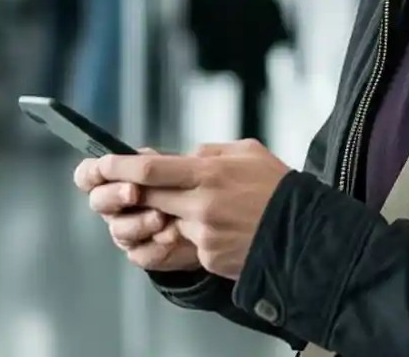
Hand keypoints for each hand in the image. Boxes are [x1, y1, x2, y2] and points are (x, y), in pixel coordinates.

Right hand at [74, 150, 199, 271]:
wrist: (213, 223)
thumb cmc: (190, 187)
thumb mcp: (176, 165)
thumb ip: (154, 162)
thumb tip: (142, 155)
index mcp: (117, 178)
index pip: (88, 175)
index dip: (89, 173)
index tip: (102, 169)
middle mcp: (116, 206)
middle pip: (98, 201)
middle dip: (113, 195)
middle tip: (133, 192)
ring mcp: (127, 232)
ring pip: (118, 230)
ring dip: (138, 223)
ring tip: (162, 217)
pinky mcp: (143, 254)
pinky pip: (139, 254)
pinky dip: (156, 247)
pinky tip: (174, 238)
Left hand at [96, 140, 291, 279]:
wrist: (306, 233)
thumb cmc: (278, 188)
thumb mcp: (247, 152)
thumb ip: (209, 152)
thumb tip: (184, 157)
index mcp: (208, 174)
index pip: (149, 170)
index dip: (119, 167)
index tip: (102, 163)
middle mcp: (201, 205)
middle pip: (149, 197)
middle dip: (133, 192)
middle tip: (126, 186)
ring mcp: (203, 234)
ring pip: (170, 220)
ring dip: (177, 214)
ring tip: (211, 208)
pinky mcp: (208, 257)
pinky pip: (192, 243)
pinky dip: (200, 235)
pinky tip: (227, 229)